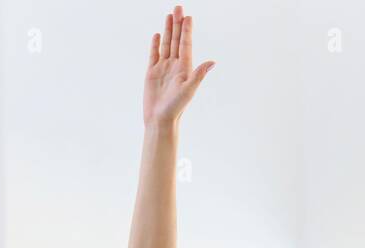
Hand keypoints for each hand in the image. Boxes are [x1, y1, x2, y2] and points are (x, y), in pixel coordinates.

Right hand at [143, 5, 214, 127]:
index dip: (187, 30)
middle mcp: (175, 65)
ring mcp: (163, 68)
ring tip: (169, 16)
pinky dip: (155, 44)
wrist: (160, 120)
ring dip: (168, 30)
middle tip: (179, 7)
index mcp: (185, 68)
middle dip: (178, 24)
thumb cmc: (176, 108)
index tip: (188, 17)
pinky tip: (158, 35)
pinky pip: (154, 54)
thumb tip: (212, 62)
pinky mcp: (152, 73)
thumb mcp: (189, 90)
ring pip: (166, 44)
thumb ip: (199, 74)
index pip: (186, 44)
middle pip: (176, 40)